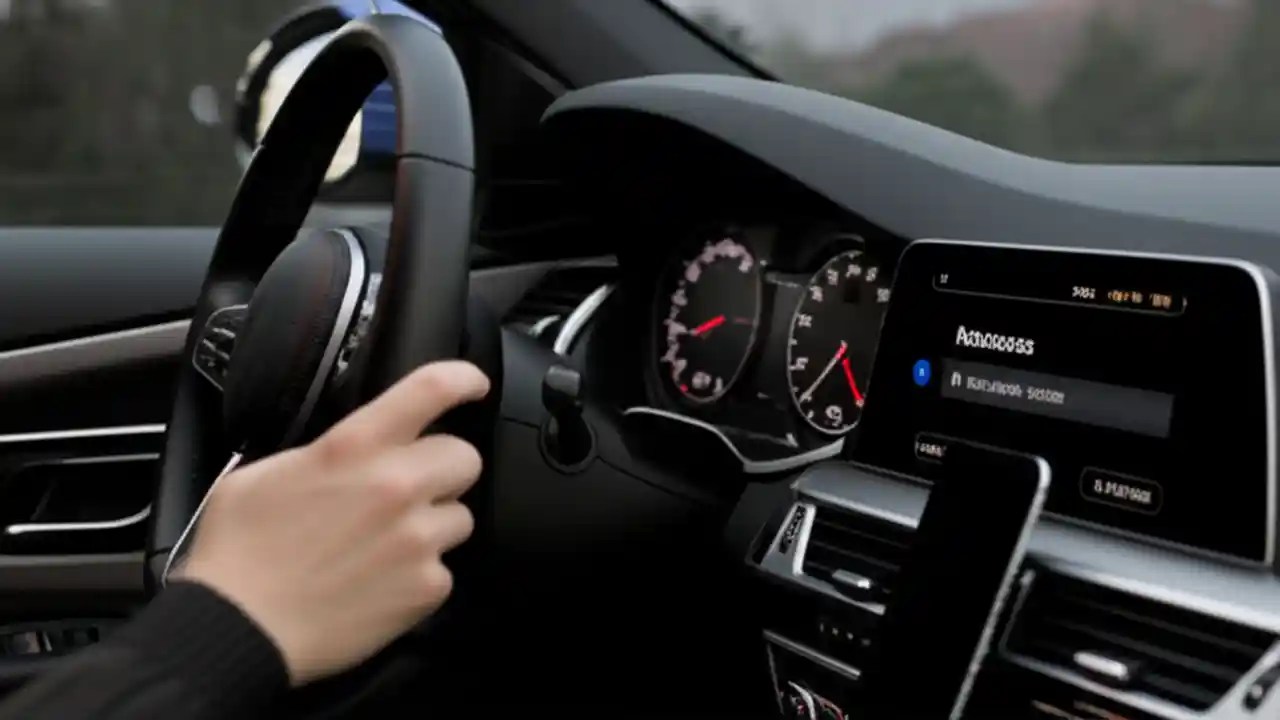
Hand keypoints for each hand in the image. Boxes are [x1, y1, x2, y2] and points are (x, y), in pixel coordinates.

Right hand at [174, 361, 489, 685]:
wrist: (238, 629)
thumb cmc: (239, 553)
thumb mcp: (265, 473)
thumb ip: (324, 453)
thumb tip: (347, 454)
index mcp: (356, 447)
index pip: (431, 389)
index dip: (463, 378)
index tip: (472, 384)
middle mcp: (397, 485)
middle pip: (464, 456)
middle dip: (443, 469)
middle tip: (411, 489)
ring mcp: (417, 538)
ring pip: (460, 517)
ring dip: (433, 525)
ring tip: (388, 545)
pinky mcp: (427, 586)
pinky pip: (444, 569)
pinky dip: (420, 576)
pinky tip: (381, 583)